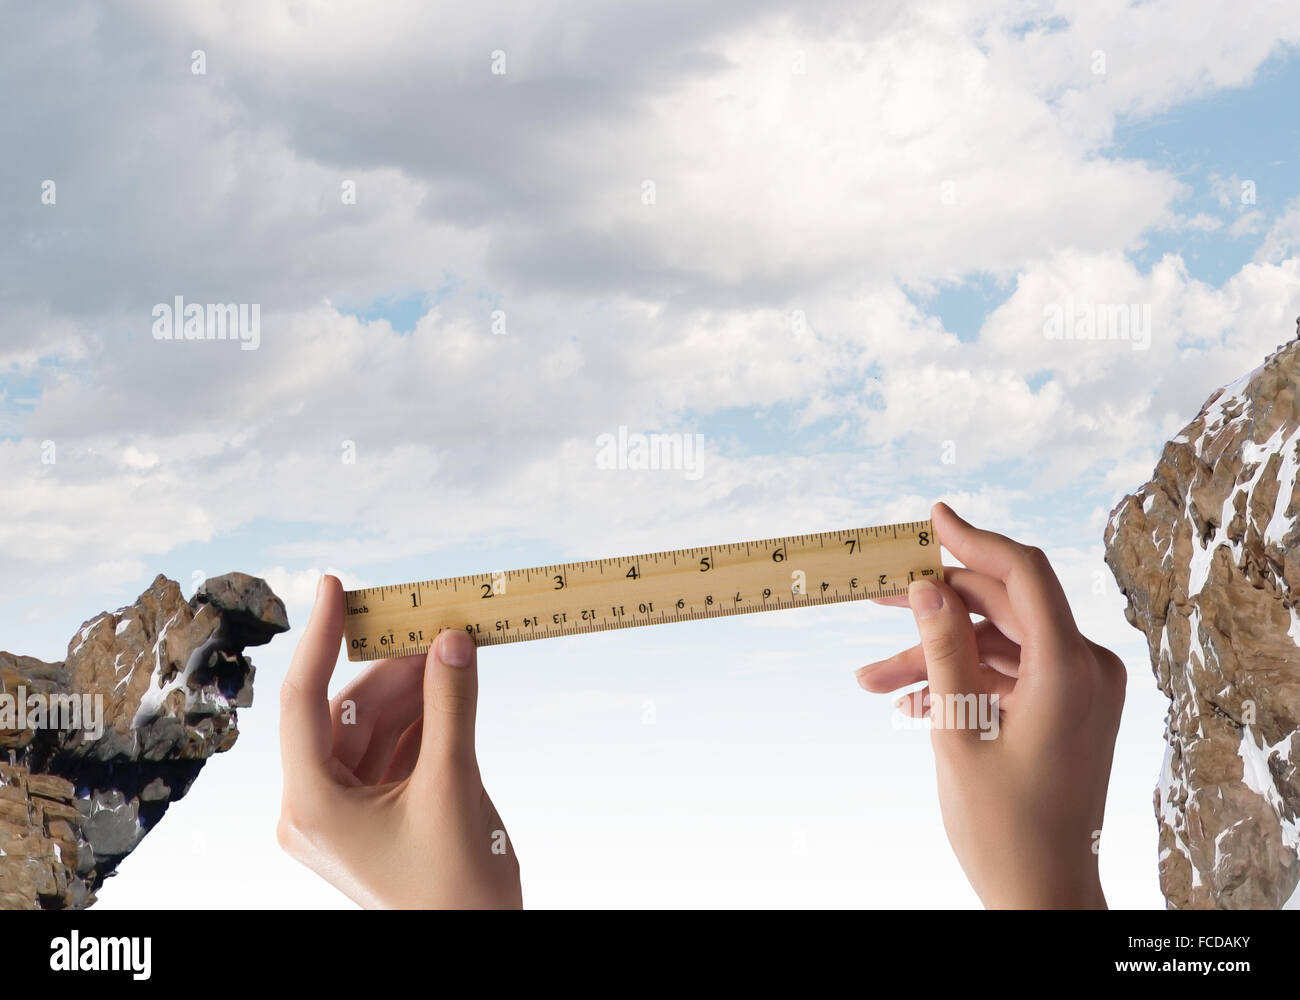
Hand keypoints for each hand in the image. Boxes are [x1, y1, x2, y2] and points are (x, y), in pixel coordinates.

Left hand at [277, 575, 521, 908]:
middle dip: (396, 669)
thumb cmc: (456, 889)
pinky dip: (423, 721)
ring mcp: (343, 812)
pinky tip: (452, 691)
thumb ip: (451, 705)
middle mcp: (314, 807)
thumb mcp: (453, 786)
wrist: (477, 946)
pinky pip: (391, 750)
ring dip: (415, 691)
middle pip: (348, 711)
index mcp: (311, 807)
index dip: (319, 636)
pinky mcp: (373, 814)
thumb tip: (452, 639)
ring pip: (373, 727)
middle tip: (439, 626)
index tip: (334, 585)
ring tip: (454, 654)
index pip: (302, 701)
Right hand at [857, 503, 1124, 908]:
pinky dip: (961, 681)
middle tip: (875, 601)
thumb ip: (943, 651)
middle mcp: (1084, 669)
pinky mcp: (1066, 709)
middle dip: (933, 610)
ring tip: (871, 680)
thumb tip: (927, 586)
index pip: (1022, 573)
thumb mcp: (957, 731)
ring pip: (996, 644)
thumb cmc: (1004, 826)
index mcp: (1068, 668)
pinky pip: (1008, 674)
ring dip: (935, 656)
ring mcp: (1078, 690)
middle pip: (1001, 607)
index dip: (973, 539)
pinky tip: (910, 704)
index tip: (932, 517)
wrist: (1043, 895)